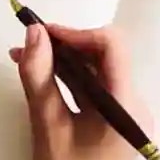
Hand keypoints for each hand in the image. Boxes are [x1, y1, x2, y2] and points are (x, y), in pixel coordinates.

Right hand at [10, 24, 151, 159]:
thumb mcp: (48, 126)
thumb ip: (39, 78)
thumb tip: (36, 34)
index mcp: (125, 105)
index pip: (111, 46)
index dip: (77, 32)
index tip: (45, 32)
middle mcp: (132, 106)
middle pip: (103, 57)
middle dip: (65, 45)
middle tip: (30, 41)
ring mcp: (123, 115)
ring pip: (95, 72)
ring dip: (62, 61)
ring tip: (27, 56)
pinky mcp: (112, 123)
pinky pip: (92, 90)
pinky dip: (67, 80)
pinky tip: (41, 76)